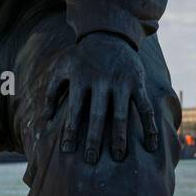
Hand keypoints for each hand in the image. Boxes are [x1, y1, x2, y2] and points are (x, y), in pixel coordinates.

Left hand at [42, 31, 161, 163]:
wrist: (109, 34)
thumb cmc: (81, 57)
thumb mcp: (62, 67)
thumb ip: (51, 91)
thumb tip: (45, 119)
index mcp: (81, 79)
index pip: (74, 109)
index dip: (70, 130)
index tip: (67, 151)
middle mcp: (102, 81)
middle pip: (97, 115)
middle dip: (93, 139)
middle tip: (90, 160)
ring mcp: (121, 82)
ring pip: (121, 113)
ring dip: (120, 136)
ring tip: (118, 157)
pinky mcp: (137, 82)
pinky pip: (144, 107)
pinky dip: (149, 125)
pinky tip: (151, 143)